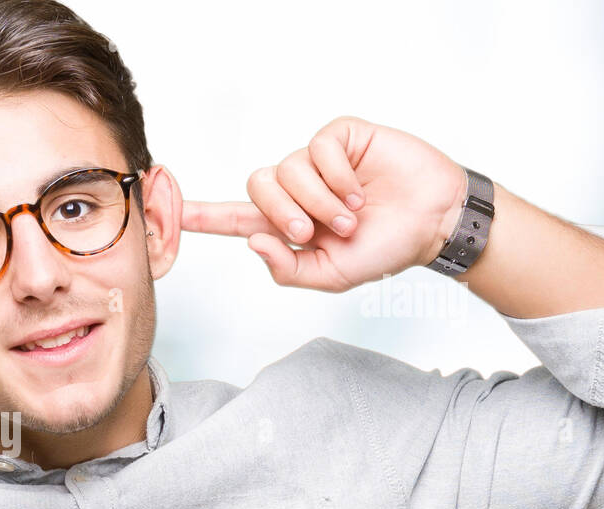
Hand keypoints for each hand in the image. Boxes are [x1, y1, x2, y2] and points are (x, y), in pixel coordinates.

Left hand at [181, 116, 467, 291]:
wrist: (432, 223)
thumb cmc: (383, 250)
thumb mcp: (330, 276)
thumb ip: (288, 269)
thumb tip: (253, 243)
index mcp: (286, 224)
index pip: (234, 218)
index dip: (203, 215)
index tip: (170, 210)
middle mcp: (295, 190)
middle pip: (257, 187)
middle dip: (283, 213)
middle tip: (316, 231)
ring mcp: (316, 162)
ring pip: (286, 169)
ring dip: (317, 199)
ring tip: (351, 214)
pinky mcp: (341, 137)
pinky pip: (317, 148)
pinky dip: (336, 174)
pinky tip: (358, 189)